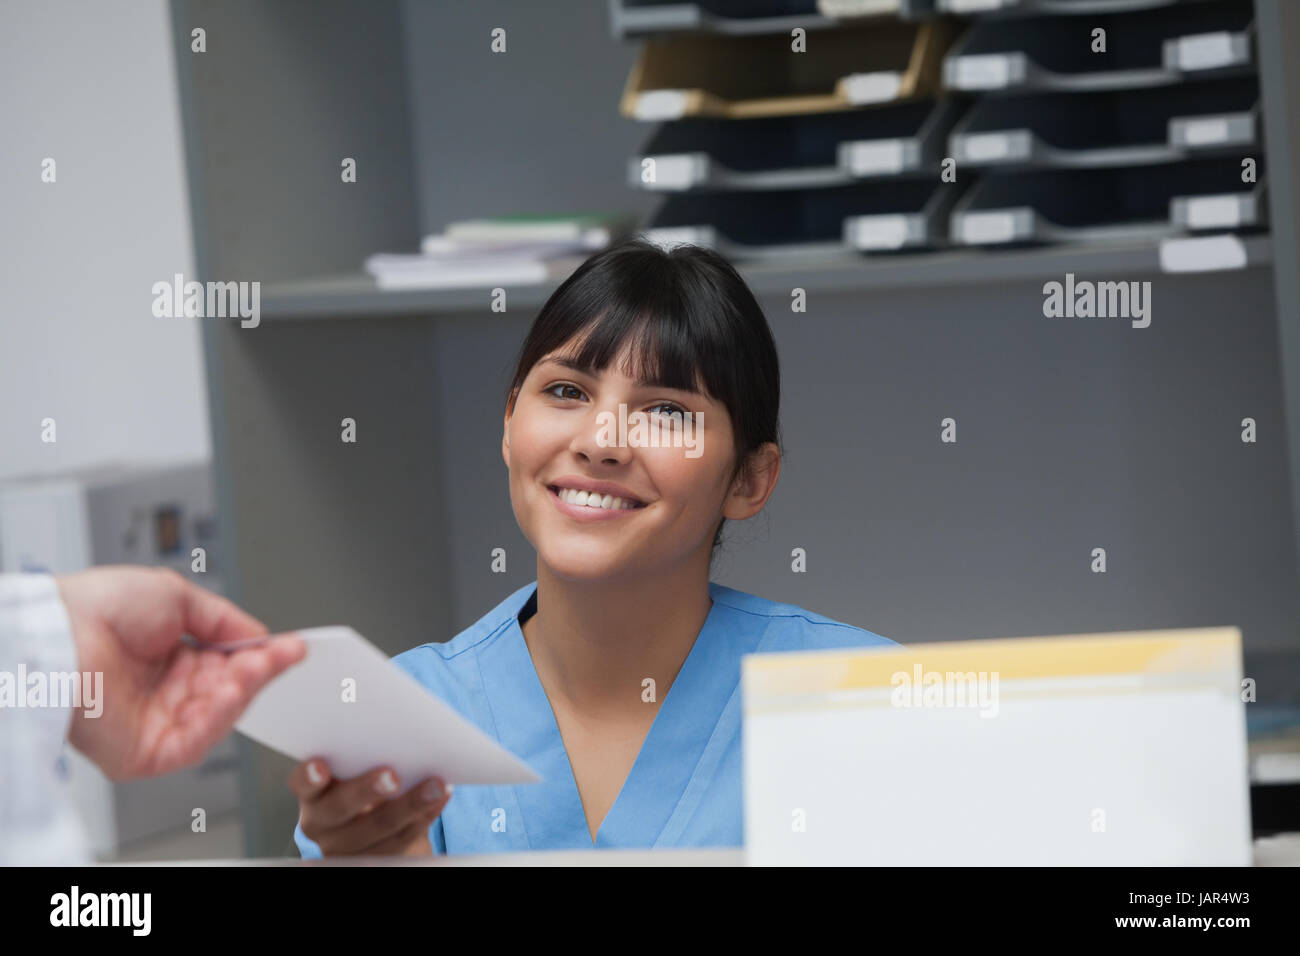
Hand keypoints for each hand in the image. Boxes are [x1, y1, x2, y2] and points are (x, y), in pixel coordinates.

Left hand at [56, 565, 305, 779]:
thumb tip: (260, 636)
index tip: (292, 647)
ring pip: (220, 716)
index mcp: (169, 658)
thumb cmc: (97, 608)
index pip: (230, 664)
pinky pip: (195, 742)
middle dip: (259, 671)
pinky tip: (229, 690)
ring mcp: (156, 725)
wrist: (57, 632)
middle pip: (232, 691)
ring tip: (255, 666)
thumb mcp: (176, 596)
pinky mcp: (146, 754)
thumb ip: (223, 619)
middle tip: (282, 654)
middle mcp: (164, 693)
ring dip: (243, 690)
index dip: (262, 656)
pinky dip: (219, 717)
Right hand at [292, 758, 451, 855]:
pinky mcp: (376, 860)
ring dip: (411, 804)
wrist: (378, 827)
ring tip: (437, 784)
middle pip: (340, 809)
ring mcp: (347, 847)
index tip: (321, 766)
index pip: (302, 784)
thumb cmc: (364, 780)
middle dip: (367, 791)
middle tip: (391, 775)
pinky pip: (403, 840)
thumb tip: (396, 725)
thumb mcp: (355, 769)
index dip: (309, 776)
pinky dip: (426, 815)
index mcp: (313, 793)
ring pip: (378, 829)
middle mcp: (322, 823)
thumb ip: (363, 753)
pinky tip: (441, 796)